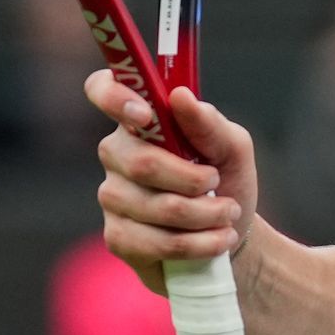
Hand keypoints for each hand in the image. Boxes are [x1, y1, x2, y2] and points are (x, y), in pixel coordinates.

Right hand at [84, 70, 260, 294]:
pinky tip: (217, 240)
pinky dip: (198, 244)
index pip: (102, 90)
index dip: (114, 97)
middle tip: (218, 184)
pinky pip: (155, 243)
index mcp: (138, 119)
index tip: (145, 115)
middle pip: (142, 163)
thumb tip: (180, 97)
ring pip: (157, 207)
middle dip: (194, 180)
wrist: (230, 233)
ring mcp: (112, 196)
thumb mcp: (232, 147)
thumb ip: (208, 123)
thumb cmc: (225, 179)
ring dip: (205, 215)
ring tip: (227, 215)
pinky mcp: (118, 237)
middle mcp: (116, 153)